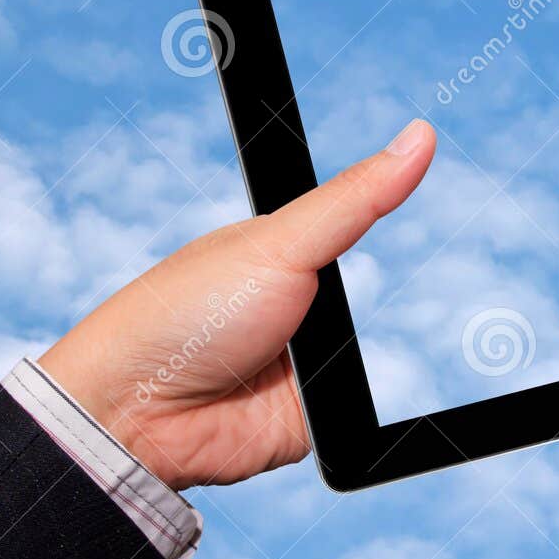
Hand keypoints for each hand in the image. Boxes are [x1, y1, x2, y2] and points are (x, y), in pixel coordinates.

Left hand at [38, 119, 435, 490]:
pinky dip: (354, 411)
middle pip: (368, 296)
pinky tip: (325, 397)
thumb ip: (357, 198)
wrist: (137, 414)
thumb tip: (421, 137)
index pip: (349, 228)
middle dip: (362, 305)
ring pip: (369, 357)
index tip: (403, 196)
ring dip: (354, 360)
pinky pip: (359, 417)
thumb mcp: (281, 243)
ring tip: (313, 357)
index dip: (373, 219)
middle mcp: (291, 308)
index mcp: (279, 255)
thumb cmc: (185, 312)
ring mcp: (299, 366)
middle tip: (319, 305)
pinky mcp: (306, 422)